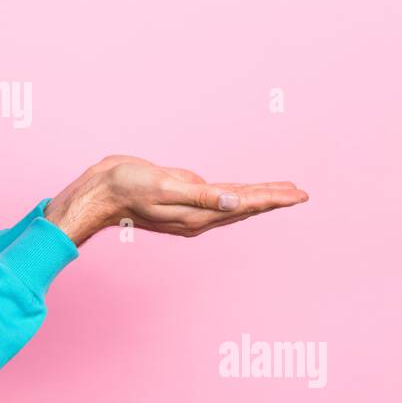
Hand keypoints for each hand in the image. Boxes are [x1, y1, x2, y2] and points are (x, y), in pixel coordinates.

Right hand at [43, 154, 307, 245]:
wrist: (99, 191)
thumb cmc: (127, 187)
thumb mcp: (165, 187)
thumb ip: (201, 196)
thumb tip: (234, 201)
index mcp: (198, 215)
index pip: (245, 204)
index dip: (274, 199)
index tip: (299, 194)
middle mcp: (198, 215)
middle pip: (245, 206)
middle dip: (274, 199)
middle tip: (301, 193)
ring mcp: (190, 208)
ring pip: (233, 202)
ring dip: (258, 197)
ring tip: (280, 191)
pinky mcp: (181, 197)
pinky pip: (217, 197)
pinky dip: (236, 194)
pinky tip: (241, 193)